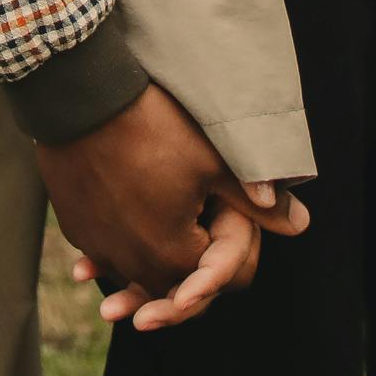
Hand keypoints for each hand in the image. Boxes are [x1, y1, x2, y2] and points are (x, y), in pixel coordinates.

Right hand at [37, 82, 306, 332]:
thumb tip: (301, 224)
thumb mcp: (212, 161)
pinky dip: (117, 233)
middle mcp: (132, 263)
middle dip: (187, 259)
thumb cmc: (153, 126)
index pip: (210, 277)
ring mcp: (98, 247)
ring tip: (159, 211)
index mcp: (173, 255)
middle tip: (194, 214)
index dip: (224, 251)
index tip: (223, 219)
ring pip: (133, 264)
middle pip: (170, 278)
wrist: (82, 97)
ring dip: (148, 249)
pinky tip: (124, 205)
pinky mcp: (74, 227)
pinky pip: (103, 244)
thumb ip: (255, 201)